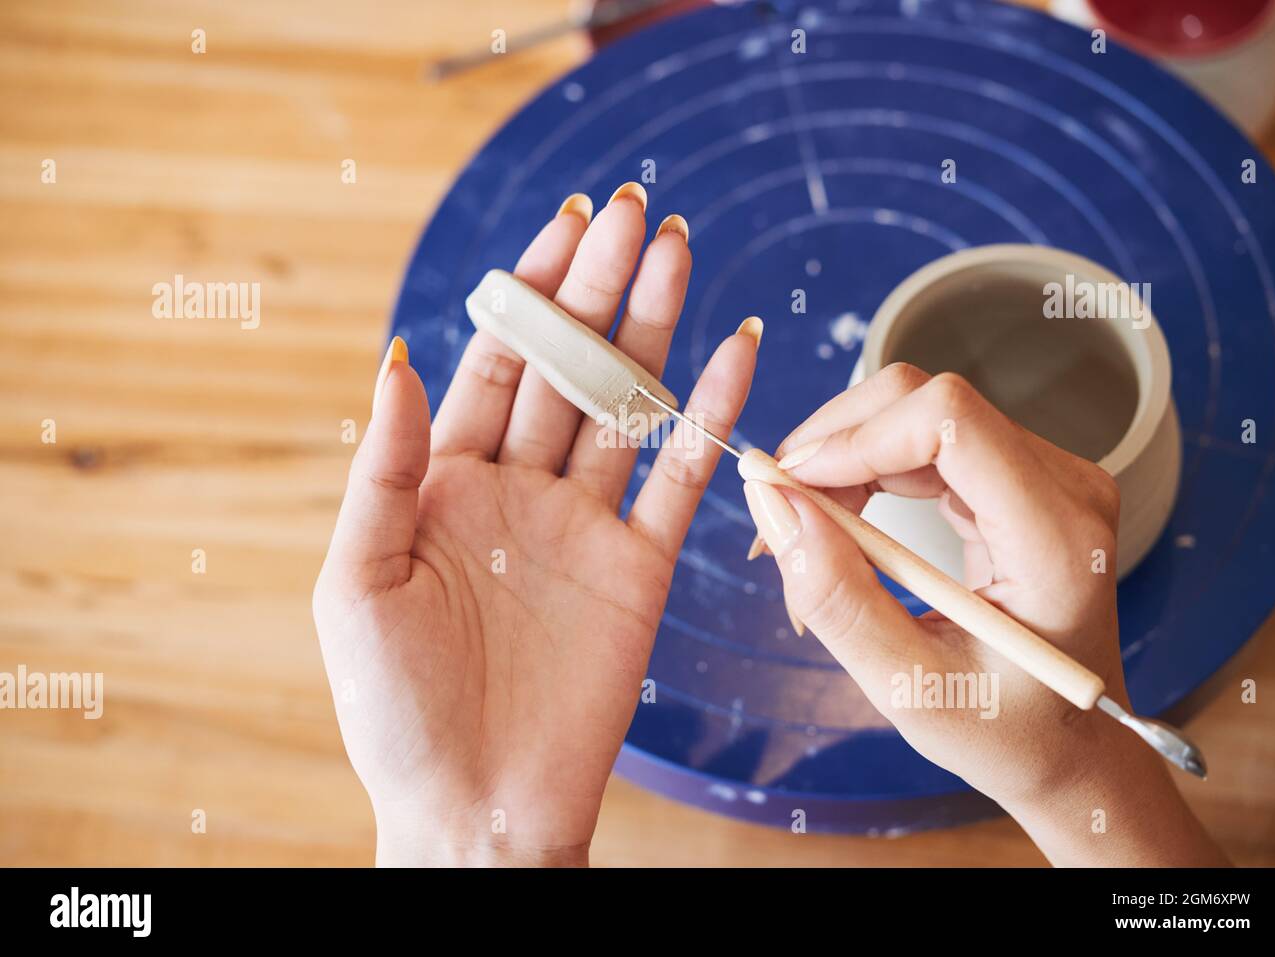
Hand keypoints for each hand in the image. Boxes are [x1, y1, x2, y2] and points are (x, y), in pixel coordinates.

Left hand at [313, 187, 757, 865]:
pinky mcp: (641, 568)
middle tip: (636, 209)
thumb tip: (398, 354)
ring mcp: (585, 524)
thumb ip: (380, 469)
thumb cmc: (395, 709)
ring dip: (654, 328)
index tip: (565, 224)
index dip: (529, 292)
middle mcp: (520, 489)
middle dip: (598, 286)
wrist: (476, 808)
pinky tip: (734, 351)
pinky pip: (682, 479)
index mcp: (445, 483)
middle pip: (568, 366)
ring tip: (680, 248)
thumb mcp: (359, 582)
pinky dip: (710, 416)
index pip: (494, 361)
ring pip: (626, 406)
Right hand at [744, 364, 1224, 865]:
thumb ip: (840, 601)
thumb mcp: (909, 689)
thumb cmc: (1005, 733)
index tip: (790, 489)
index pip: (951, 420)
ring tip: (798, 530)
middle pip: (925, 401)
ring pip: (914, 411)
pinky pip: (922, 439)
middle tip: (776, 514)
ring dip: (840, 459)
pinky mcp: (1016, 478)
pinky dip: (863, 470)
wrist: (1069, 747)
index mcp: (1055, 539)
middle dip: (834, 445)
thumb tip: (774, 508)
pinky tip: (835, 524)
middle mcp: (1063, 486)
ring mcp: (1044, 475)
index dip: (857, 439)